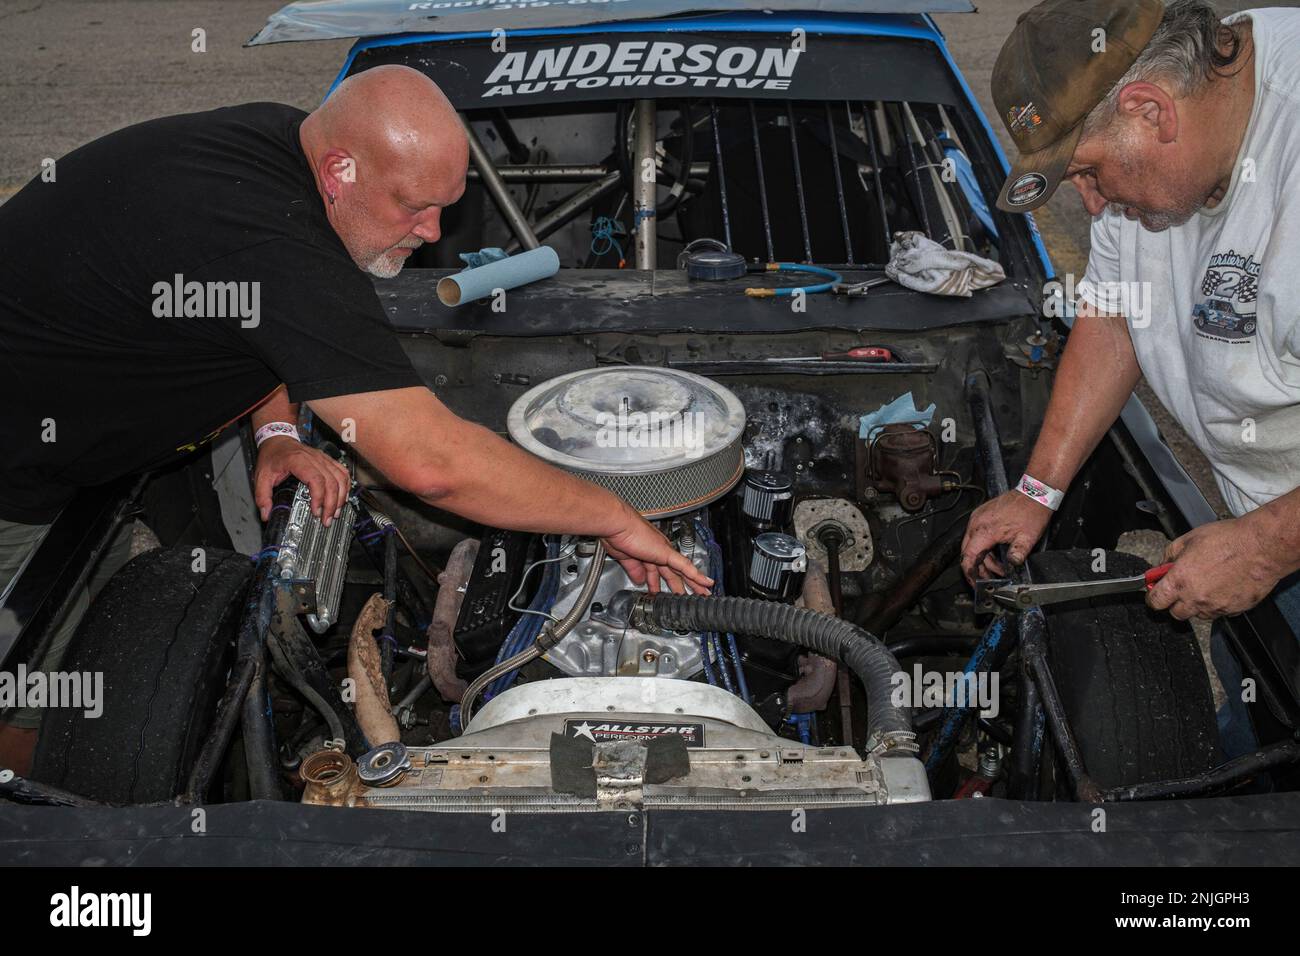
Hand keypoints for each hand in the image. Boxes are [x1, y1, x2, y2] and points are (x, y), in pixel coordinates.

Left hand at [253, 437, 349, 525]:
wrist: (278, 440)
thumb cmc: (272, 456)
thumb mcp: (261, 476)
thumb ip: (262, 496)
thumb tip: (266, 514)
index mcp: (297, 461)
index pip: (316, 479)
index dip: (319, 497)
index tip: (315, 512)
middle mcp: (314, 458)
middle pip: (331, 482)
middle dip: (331, 504)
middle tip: (326, 519)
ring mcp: (323, 458)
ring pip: (340, 478)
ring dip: (340, 497)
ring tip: (335, 512)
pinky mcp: (327, 460)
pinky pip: (343, 472)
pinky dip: (346, 486)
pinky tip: (342, 498)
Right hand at [602, 512, 714, 594]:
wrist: (617, 524)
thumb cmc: (617, 535)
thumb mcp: (625, 558)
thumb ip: (634, 569)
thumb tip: (640, 580)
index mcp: (646, 553)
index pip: (658, 570)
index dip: (662, 582)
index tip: (665, 591)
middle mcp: (657, 551)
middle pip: (673, 573)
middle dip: (681, 586)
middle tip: (690, 595)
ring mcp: (663, 552)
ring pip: (683, 571)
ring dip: (693, 583)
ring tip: (703, 593)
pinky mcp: (666, 553)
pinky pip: (685, 566)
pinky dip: (696, 575)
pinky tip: (706, 582)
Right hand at [960, 490, 1052, 582]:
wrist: (1033, 492)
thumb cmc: (1031, 511)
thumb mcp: (1027, 538)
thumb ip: (1017, 555)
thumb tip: (1011, 568)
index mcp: (985, 530)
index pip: (968, 556)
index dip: (969, 572)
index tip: (974, 582)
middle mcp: (976, 523)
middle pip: (967, 552)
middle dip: (977, 568)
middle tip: (988, 579)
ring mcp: (977, 518)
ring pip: (972, 544)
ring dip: (983, 558)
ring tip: (999, 568)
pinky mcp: (981, 515)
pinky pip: (976, 535)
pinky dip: (983, 547)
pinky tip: (996, 554)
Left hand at [1148, 514, 1292, 619]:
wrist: (1262, 546)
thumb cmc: (1228, 539)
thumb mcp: (1188, 540)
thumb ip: (1168, 556)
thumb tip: (1161, 567)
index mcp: (1180, 581)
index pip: (1155, 602)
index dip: (1153, 597)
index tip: (1155, 592)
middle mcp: (1196, 598)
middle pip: (1176, 614)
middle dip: (1175, 602)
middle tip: (1181, 587)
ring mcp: (1216, 607)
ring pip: (1198, 615)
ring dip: (1197, 604)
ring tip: (1207, 584)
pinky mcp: (1234, 610)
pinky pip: (1219, 613)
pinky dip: (1217, 604)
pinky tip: (1223, 587)